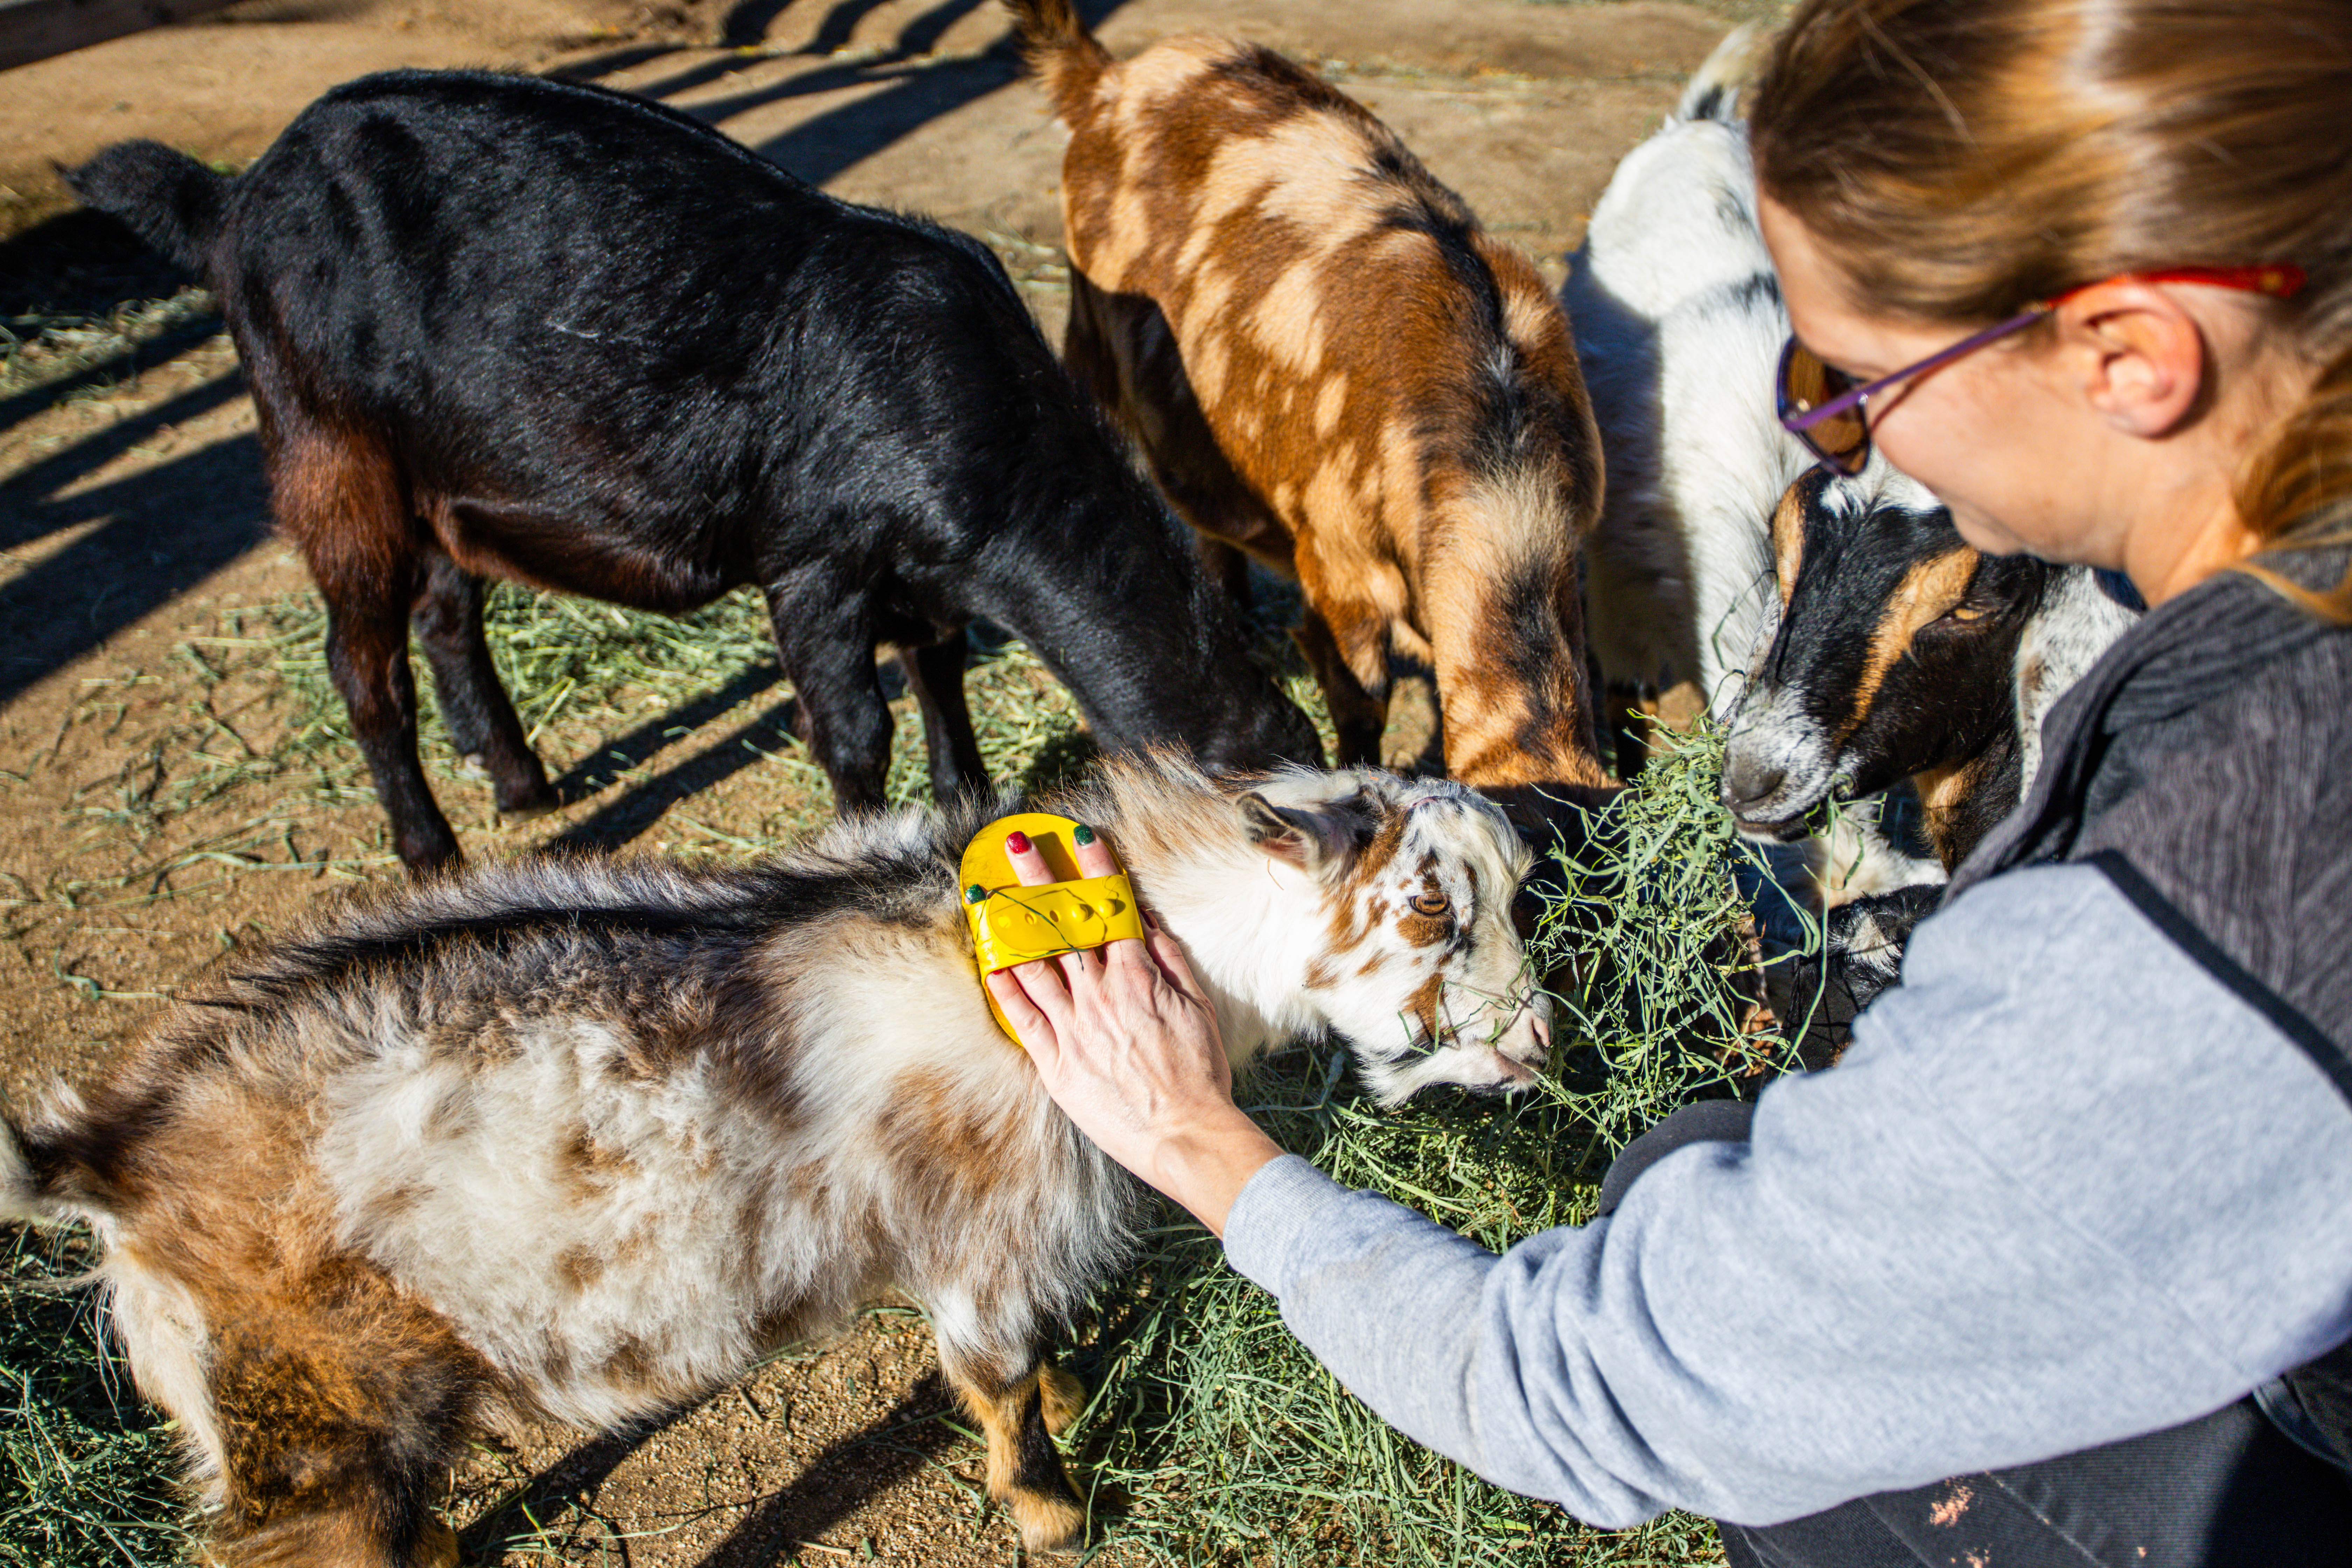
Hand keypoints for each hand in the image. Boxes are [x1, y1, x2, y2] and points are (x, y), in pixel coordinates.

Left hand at [984, 824, 1283, 1234]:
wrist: (1185, 1133)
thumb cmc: (1198, 1071)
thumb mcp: (1198, 1005)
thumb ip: (1169, 958)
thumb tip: (1148, 918)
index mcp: (1136, 974)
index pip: (1111, 907)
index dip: (1095, 868)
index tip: (1080, 836)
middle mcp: (1099, 992)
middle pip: (1063, 924)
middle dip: (1038, 880)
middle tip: (1017, 846)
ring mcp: (1073, 1025)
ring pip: (1032, 963)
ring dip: (1009, 924)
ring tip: (985, 895)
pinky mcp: (1055, 1061)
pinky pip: (1020, 1016)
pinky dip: (1003, 986)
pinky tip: (988, 962)